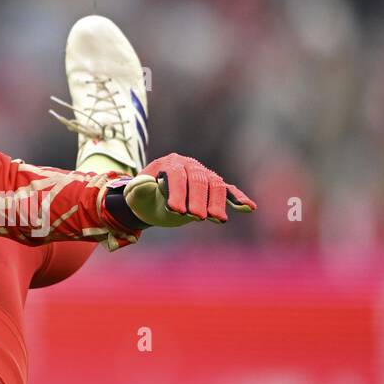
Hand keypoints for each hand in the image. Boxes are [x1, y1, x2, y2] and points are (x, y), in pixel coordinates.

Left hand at [124, 153, 255, 226]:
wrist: (153, 198)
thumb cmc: (143, 196)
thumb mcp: (135, 193)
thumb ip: (139, 188)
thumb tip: (148, 183)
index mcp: (170, 163)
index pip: (176, 175)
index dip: (177, 192)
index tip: (176, 211)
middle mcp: (190, 165)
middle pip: (198, 180)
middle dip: (198, 199)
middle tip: (196, 217)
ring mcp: (204, 175)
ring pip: (215, 185)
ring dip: (217, 202)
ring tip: (217, 219)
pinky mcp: (213, 187)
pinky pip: (227, 190)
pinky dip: (237, 198)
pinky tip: (248, 208)